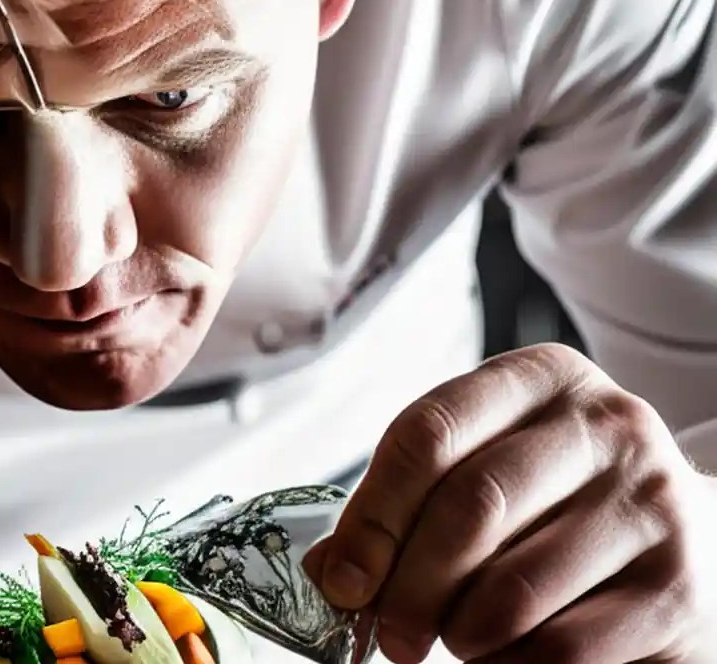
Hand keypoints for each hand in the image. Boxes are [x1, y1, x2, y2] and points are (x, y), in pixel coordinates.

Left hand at [304, 344, 716, 662]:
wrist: (682, 548)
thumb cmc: (553, 507)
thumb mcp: (480, 474)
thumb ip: (403, 510)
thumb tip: (332, 572)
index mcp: (539, 378)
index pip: (429, 433)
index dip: (372, 515)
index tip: (343, 578)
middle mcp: (607, 425)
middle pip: (470, 505)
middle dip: (408, 586)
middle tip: (389, 634)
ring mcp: (650, 502)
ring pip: (512, 588)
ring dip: (461, 632)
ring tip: (456, 636)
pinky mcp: (675, 587)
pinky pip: (562, 647)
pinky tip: (505, 653)